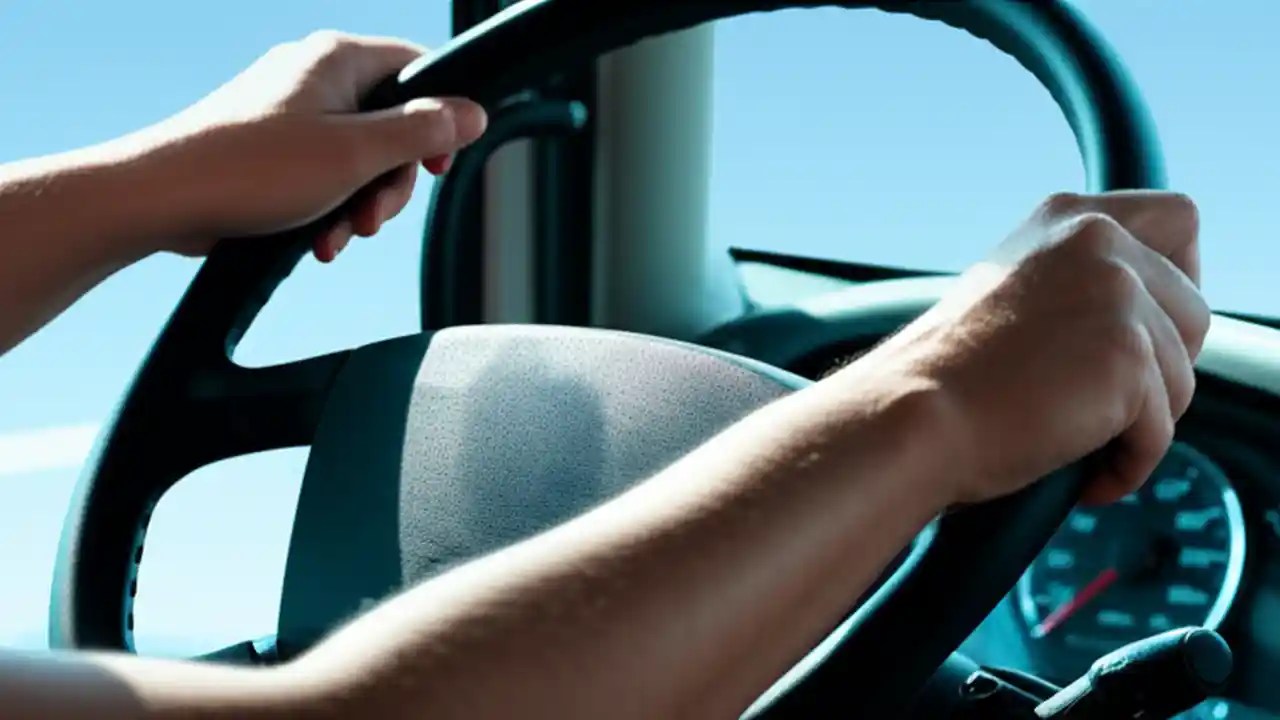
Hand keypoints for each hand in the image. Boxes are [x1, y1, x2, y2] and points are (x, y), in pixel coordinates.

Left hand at [136, 31, 486, 259]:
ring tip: (338, 235)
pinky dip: (328, 206)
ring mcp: (289, 111)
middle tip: (374, 217)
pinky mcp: (270, 147)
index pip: (418, 69)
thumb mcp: (357, 154)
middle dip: (390, 182)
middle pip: (391, 125)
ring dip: (359, 203)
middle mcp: (313, 77)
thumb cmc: (251, 169)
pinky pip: (322, 173)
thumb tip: (471, 113)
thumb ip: (421, 132)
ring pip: (357, 157)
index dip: (441, 119)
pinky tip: (316, 239)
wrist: (162, 199)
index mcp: (337, 59)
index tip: (439, 164)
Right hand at [845, 191, 1207, 505]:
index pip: (1177, 219)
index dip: (1179, 276)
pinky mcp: (1129, 358)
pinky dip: (1127, 465)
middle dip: (1162, 367)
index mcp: (1066, 220)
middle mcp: (1097, 240)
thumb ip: (1077, 290)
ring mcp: (1118, 294)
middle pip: (1195, 310)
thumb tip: (1143, 331)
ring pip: (1182, 379)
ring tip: (1074, 444)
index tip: (1149, 327)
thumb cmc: (943, 380)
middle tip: (1101, 401)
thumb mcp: (1012, 298)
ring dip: (1138, 425)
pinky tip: (1083, 476)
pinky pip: (1161, 432)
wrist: (909, 417)